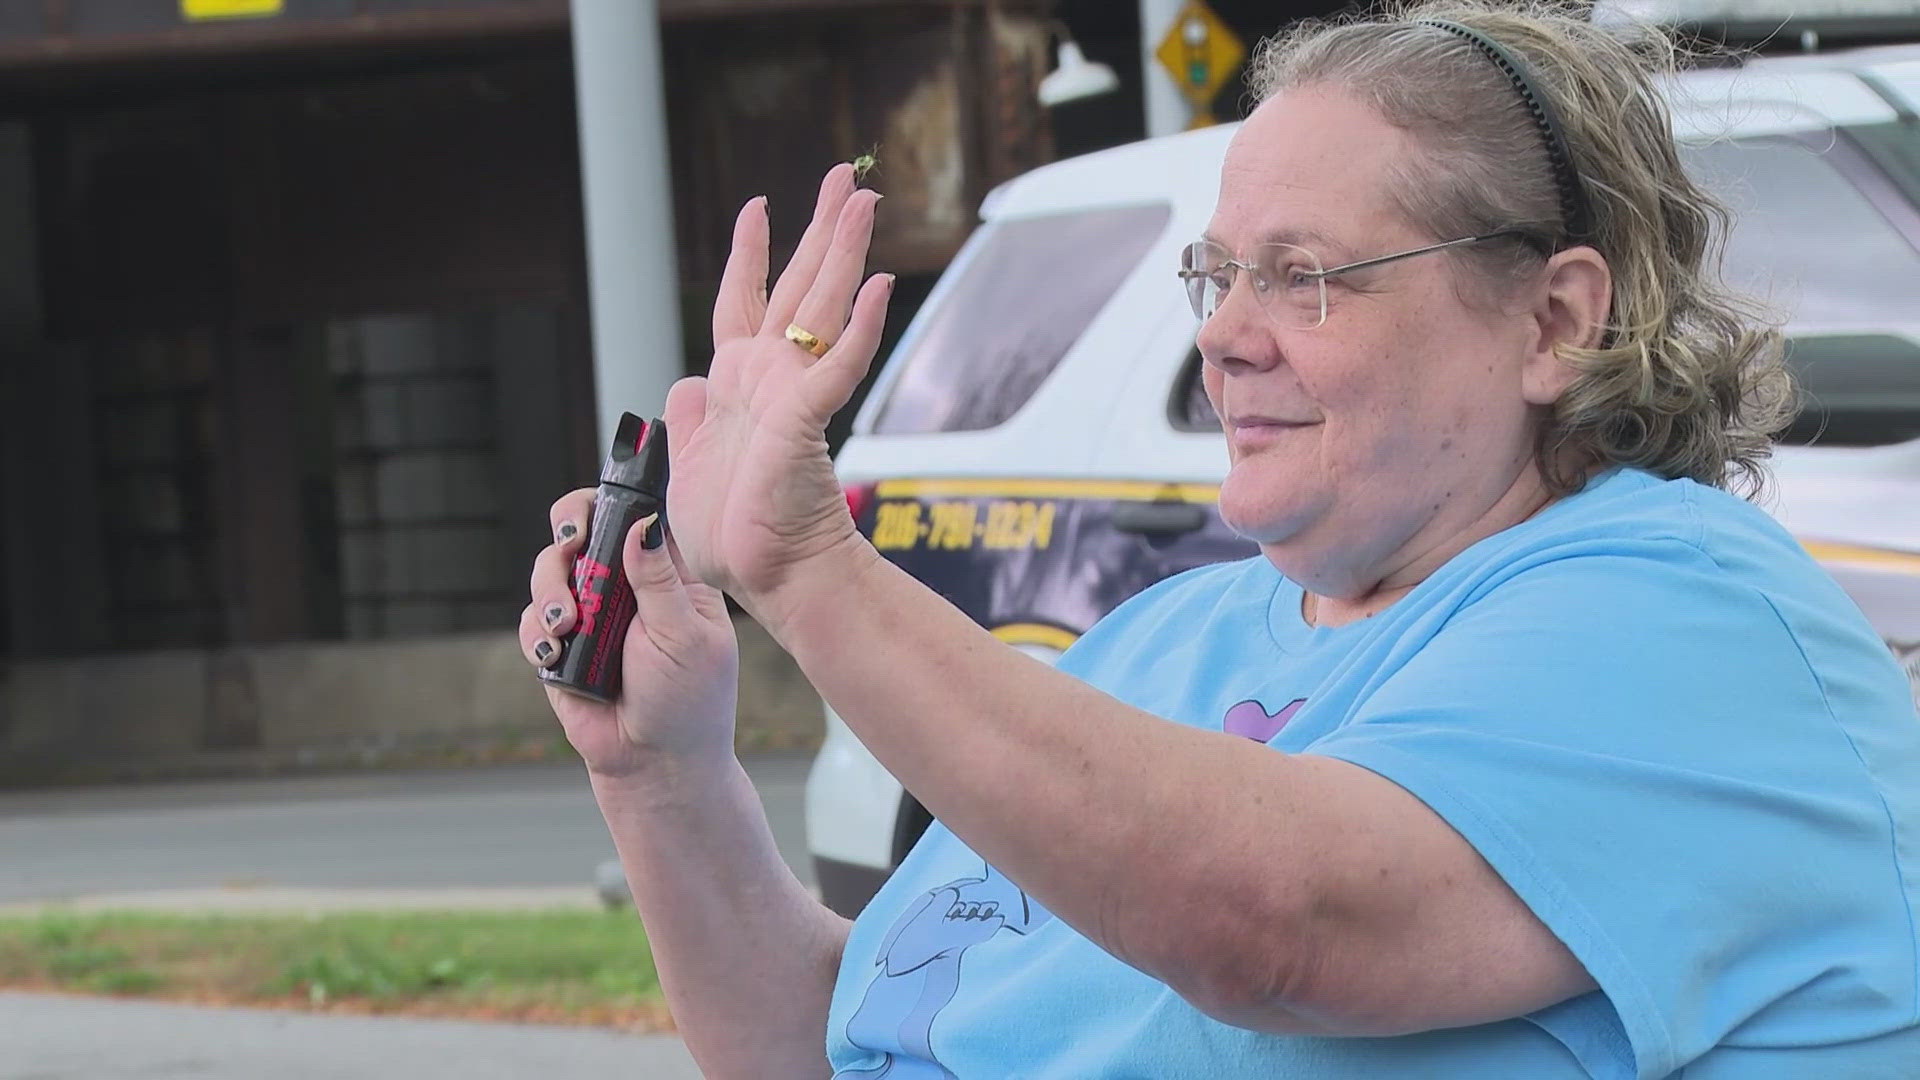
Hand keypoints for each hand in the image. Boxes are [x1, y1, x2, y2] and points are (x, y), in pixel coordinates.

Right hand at [521, 488, 738, 777]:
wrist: (655, 762)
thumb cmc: (687, 700)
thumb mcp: (683, 635)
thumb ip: (659, 579)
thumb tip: (643, 522)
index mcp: (668, 574)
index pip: (636, 515)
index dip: (611, 502)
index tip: (595, 511)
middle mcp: (625, 585)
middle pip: (582, 529)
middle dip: (568, 533)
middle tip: (571, 546)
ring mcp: (590, 612)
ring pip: (549, 570)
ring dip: (551, 590)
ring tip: (568, 626)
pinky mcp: (561, 644)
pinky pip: (533, 620)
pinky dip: (538, 633)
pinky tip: (556, 653)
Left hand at [659, 163, 893, 612]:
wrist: (768, 575)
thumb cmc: (732, 535)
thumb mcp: (687, 466)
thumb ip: (687, 420)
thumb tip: (682, 383)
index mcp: (737, 385)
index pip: (743, 301)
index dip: (750, 253)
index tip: (757, 207)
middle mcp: (770, 377)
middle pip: (800, 285)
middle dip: (822, 227)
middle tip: (849, 175)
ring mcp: (793, 393)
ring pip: (824, 306)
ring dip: (846, 252)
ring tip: (867, 200)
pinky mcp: (807, 418)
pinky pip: (840, 364)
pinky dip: (863, 326)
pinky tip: (882, 285)